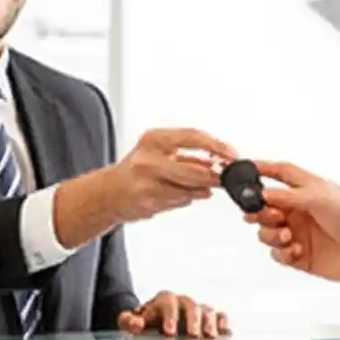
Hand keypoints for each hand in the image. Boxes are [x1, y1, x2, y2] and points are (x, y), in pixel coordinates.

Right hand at [109, 128, 237, 222]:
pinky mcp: (149, 202)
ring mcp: (148, 183)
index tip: (232, 154)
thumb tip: (220, 160)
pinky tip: (181, 194)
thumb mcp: (159, 152)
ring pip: (189, 189)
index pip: (192, 136)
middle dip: (213, 176)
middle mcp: (149, 159)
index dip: (216, 145)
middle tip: (224, 178)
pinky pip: (180, 201)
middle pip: (194, 169)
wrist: (107, 193)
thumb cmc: (136, 170)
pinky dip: (186, 198)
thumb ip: (188, 156)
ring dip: (200, 190)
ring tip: (201, 187)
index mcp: (153, 139)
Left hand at [117, 290, 230, 337]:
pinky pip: (218, 316)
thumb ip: (129, 321)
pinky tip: (225, 332)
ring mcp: (196, 309)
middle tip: (193, 335)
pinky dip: (223, 323)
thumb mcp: (131, 321)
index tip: (170, 332)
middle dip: (193, 320)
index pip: (168, 303)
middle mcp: (182, 302)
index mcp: (164, 300)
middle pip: (191, 305)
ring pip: (206, 310)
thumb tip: (135, 324)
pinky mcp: (207, 318)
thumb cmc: (145, 322)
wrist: (154, 320)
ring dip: (209, 322)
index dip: (169, 317)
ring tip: (210, 336)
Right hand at [244, 161, 339, 283]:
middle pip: (266, 206)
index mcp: (307, 190)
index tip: (244, 168)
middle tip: (269, 216)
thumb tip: (263, 193)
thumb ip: (287, 195)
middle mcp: (301, 210)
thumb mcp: (319, 198)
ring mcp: (298, 233)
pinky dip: (281, 253)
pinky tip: (295, 251)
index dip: (262, 169)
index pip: (280, 174)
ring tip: (286, 236)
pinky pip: (276, 254)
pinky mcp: (299, 255)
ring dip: (270, 234)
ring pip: (266, 231)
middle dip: (260, 211)